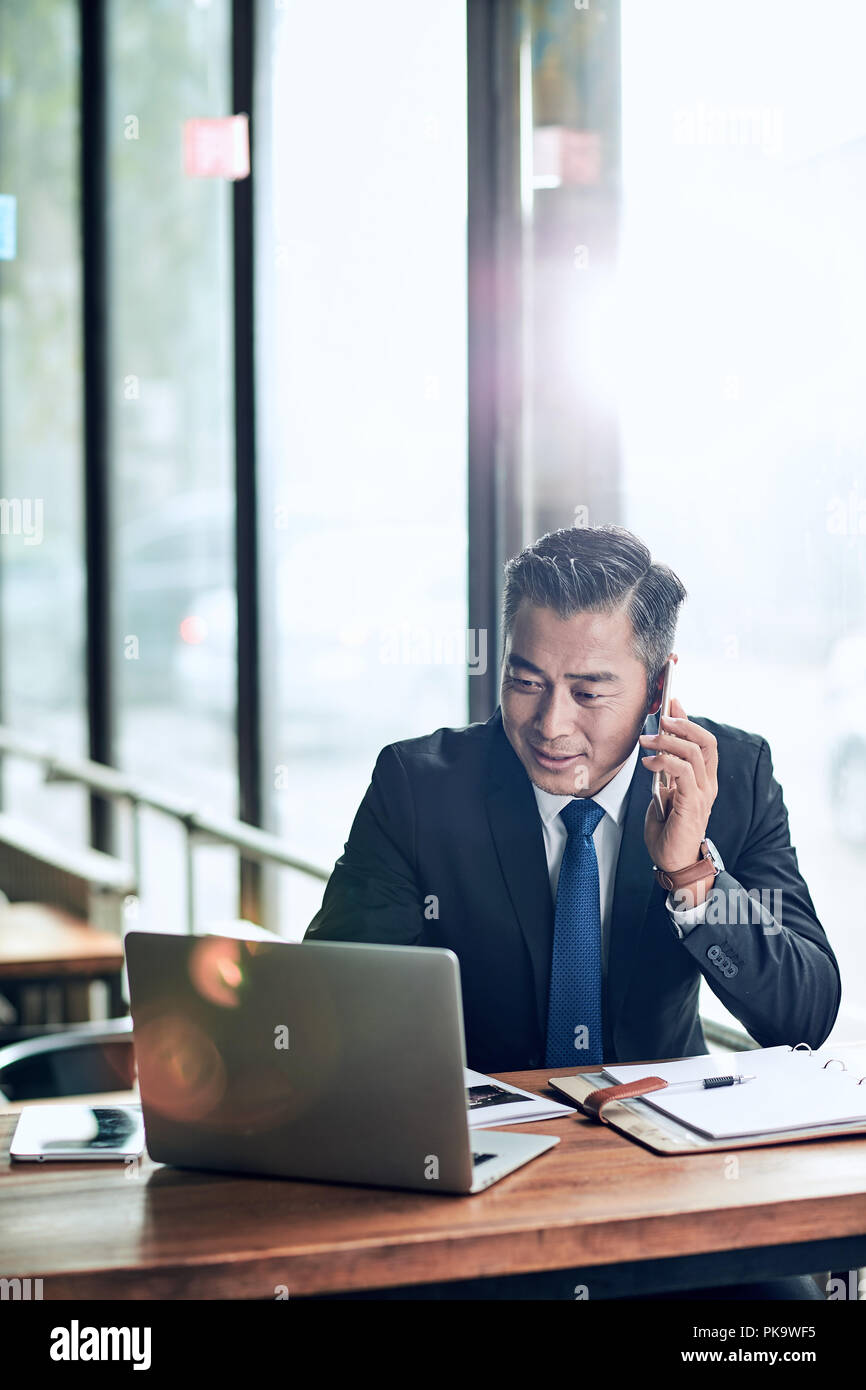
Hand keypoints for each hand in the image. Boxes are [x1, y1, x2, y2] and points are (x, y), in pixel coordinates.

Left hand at [640, 697, 718, 872]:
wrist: (673, 863)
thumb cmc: (668, 833)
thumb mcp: (664, 795)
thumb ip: (666, 775)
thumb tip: (657, 752)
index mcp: (703, 781)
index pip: (703, 742)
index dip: (688, 720)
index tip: (672, 703)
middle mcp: (707, 784)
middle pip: (705, 741)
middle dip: (682, 724)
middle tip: (661, 719)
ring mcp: (702, 794)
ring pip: (693, 752)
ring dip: (667, 741)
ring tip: (645, 741)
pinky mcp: (692, 803)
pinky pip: (683, 772)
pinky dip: (664, 761)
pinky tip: (648, 763)